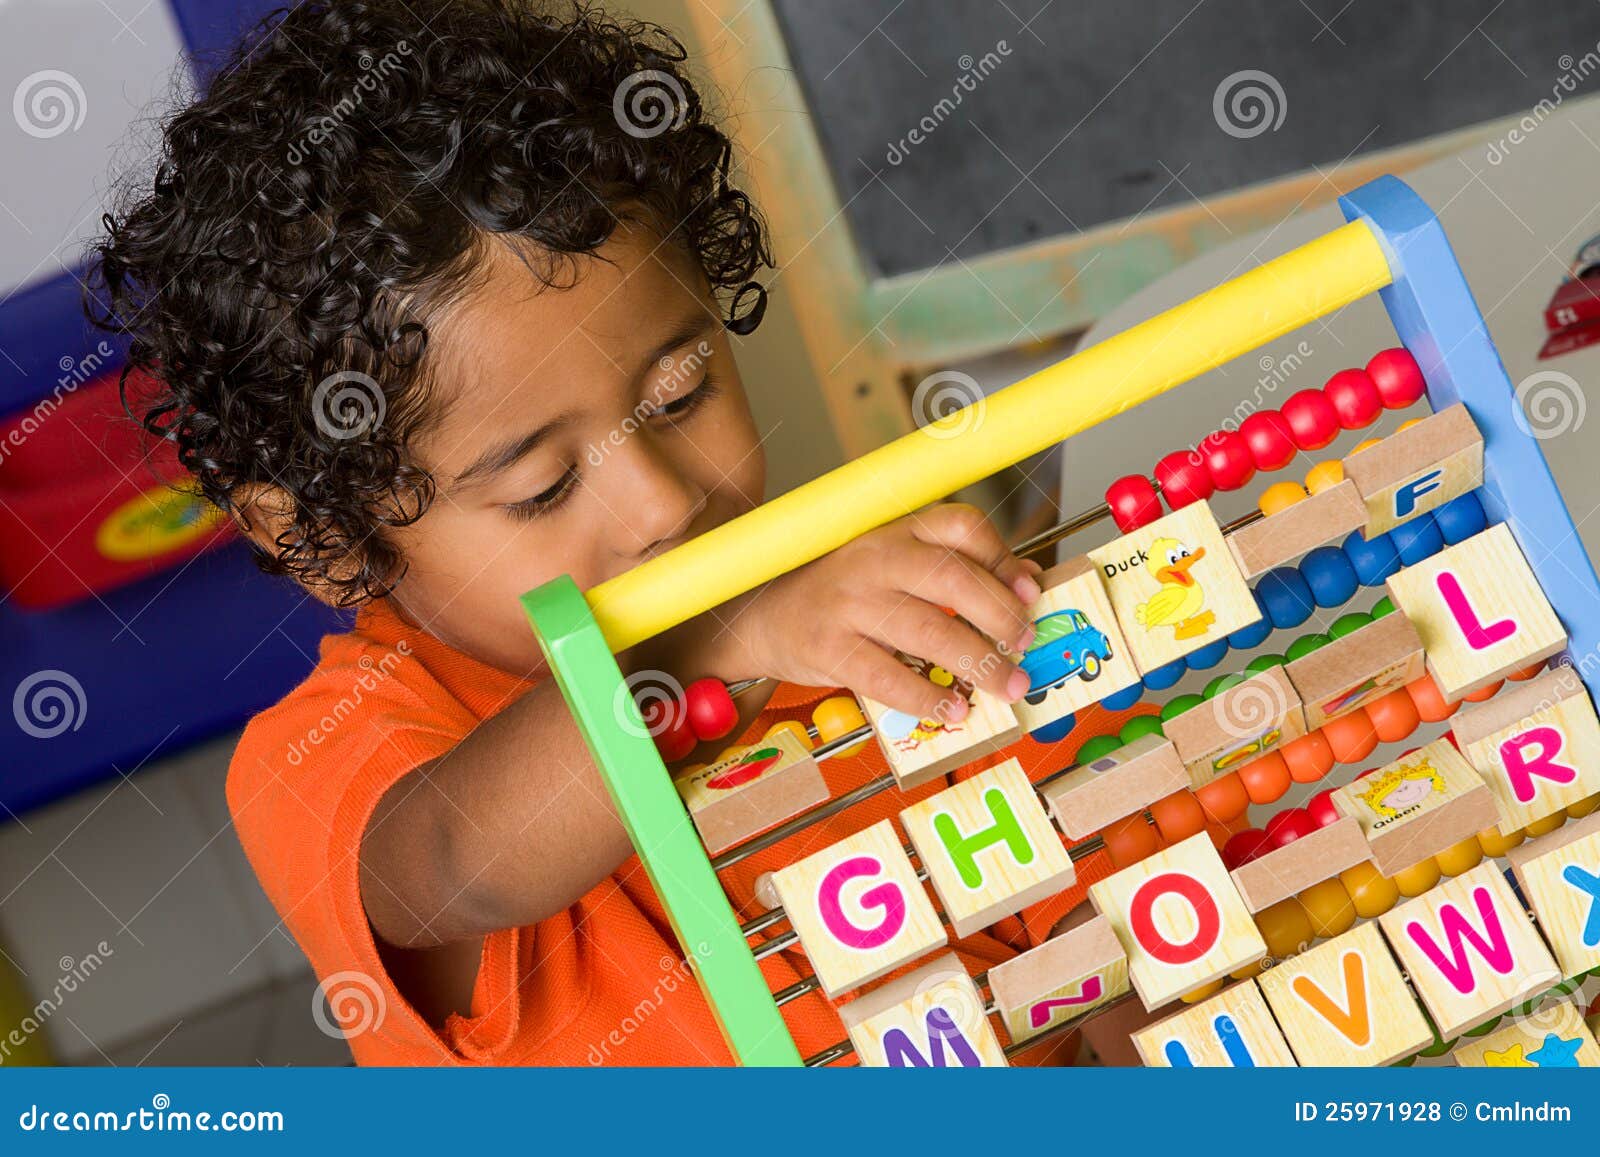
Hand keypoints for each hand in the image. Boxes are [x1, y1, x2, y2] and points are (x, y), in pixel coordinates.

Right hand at [733, 504, 1042, 719]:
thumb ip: (956, 567)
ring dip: (979, 663)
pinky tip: (954, 709)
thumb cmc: (842, 590)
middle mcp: (874, 558)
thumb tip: (1026, 580)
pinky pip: (889, 677)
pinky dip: (928, 698)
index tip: (1028, 591)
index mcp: (895, 530)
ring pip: (929, 631)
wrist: (764, 615)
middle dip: (1001, 615)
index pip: (960, 527)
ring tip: (1007, 684)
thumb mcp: (895, 565)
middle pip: (953, 579)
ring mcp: (850, 603)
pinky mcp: (830, 648)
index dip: (1002, 558)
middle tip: (1024, 643)